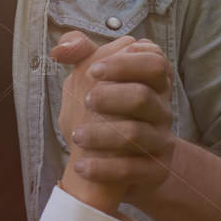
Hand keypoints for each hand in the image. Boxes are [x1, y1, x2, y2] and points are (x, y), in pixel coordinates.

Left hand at [50, 31, 175, 198]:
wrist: (124, 157)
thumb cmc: (108, 109)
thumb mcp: (96, 78)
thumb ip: (82, 53)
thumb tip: (59, 50)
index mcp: (154, 82)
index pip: (154, 62)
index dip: (124, 64)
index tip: (93, 70)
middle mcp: (161, 109)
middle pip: (144, 96)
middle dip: (111, 96)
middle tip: (86, 101)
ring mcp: (160, 140)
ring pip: (136, 134)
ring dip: (101, 134)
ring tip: (76, 135)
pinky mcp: (155, 169)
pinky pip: (132, 169)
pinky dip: (103, 168)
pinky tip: (81, 166)